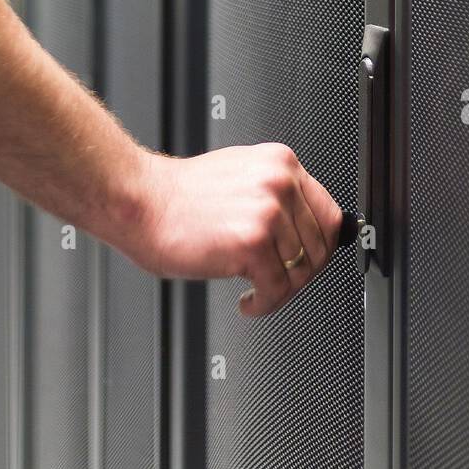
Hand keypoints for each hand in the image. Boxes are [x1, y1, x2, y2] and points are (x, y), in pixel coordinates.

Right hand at [124, 143, 343, 317]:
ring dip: (281, 292)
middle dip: (301, 274)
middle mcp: (280, 182)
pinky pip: (277, 289)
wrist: (139, 202)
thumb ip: (275, 196)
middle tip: (280, 284)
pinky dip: (265, 304)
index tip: (308, 263)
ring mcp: (268, 211)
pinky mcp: (252, 242)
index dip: (321, 248)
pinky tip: (248, 302)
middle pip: (320, 246)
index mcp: (280, 163)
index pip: (329, 214)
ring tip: (259, 293)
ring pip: (301, 271)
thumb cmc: (179, 197)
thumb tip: (306, 230)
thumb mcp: (240, 177)